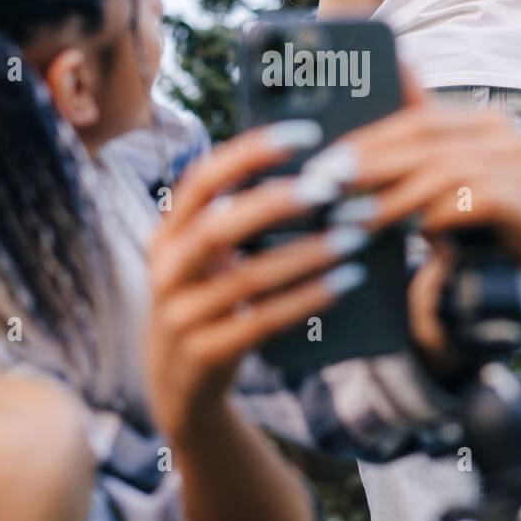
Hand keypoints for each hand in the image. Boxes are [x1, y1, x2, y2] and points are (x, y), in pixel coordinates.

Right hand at [145, 122, 367, 443]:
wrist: (177, 385)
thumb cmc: (208, 300)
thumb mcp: (203, 259)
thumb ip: (235, 220)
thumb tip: (312, 170)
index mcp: (167, 234)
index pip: (202, 180)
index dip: (250, 153)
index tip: (304, 135)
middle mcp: (166, 271)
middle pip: (220, 226)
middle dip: (277, 202)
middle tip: (330, 187)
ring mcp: (182, 315)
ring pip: (249, 278)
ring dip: (307, 254)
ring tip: (355, 237)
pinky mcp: (206, 354)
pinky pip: (263, 321)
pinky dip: (308, 298)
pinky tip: (346, 281)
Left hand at [300, 66, 520, 364]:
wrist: (492, 302)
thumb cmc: (451, 237)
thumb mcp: (422, 184)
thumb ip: (408, 134)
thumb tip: (396, 63)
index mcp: (485, 124)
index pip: (419, 120)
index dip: (369, 140)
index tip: (324, 162)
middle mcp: (512, 140)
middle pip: (430, 142)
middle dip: (371, 165)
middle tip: (327, 187)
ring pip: (448, 171)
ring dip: (393, 196)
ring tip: (352, 217)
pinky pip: (478, 200)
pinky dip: (437, 216)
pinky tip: (408, 234)